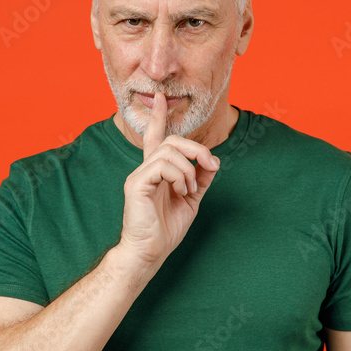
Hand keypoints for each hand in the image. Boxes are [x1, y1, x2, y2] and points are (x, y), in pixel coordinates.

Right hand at [118, 92, 219, 267]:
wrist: (149, 252)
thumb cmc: (165, 230)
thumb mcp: (190, 201)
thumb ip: (200, 180)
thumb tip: (213, 163)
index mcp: (155, 172)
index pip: (155, 138)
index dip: (158, 117)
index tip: (160, 99)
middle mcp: (145, 169)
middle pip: (170, 140)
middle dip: (196, 148)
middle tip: (211, 166)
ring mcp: (139, 175)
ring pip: (169, 151)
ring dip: (189, 169)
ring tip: (190, 189)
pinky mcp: (136, 183)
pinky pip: (162, 165)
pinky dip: (180, 176)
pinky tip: (181, 192)